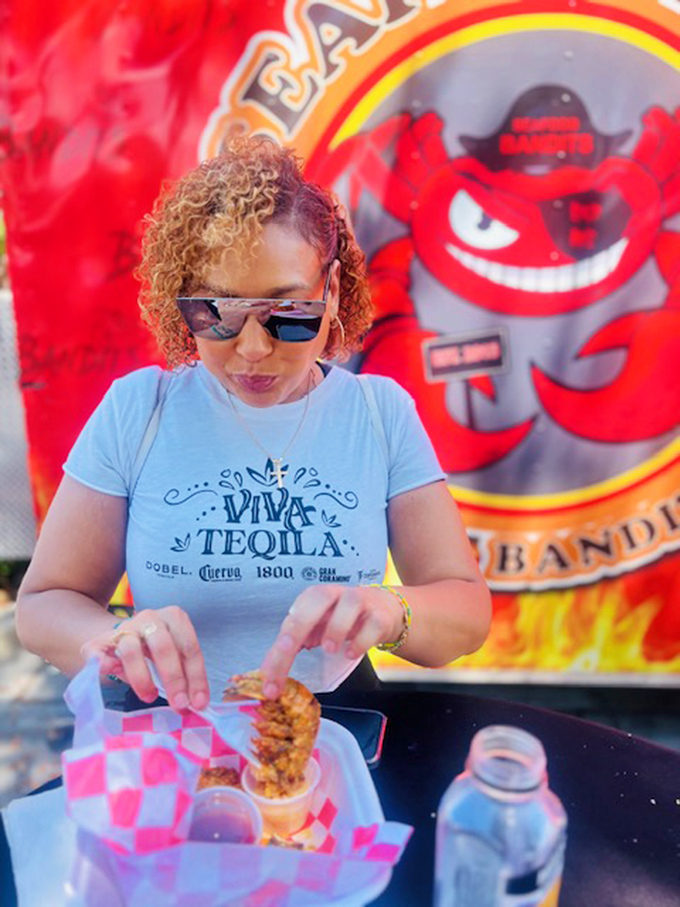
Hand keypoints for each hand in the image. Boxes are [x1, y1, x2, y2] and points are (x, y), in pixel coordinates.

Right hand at [81, 606, 208, 710]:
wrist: (122, 639)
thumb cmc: (156, 651)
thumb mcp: (175, 656)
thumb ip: (185, 675)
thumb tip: (197, 702)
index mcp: (174, 618)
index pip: (189, 647)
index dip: (196, 677)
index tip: (198, 703)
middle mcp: (150, 618)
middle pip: (163, 647)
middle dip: (174, 679)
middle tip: (179, 705)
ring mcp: (123, 629)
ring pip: (131, 650)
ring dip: (143, 679)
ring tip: (150, 697)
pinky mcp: (99, 642)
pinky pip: (97, 653)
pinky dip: (103, 665)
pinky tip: (109, 674)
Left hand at [259, 585, 402, 698]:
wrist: (384, 611)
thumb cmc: (344, 619)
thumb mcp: (317, 629)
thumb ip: (295, 645)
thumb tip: (271, 671)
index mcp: (315, 597)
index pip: (292, 618)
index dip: (278, 649)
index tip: (269, 678)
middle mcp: (336, 594)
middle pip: (317, 598)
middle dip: (300, 624)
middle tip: (288, 650)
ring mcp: (361, 602)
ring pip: (350, 603)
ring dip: (336, 628)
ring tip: (329, 649)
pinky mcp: (380, 615)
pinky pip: (373, 624)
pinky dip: (361, 641)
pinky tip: (351, 653)